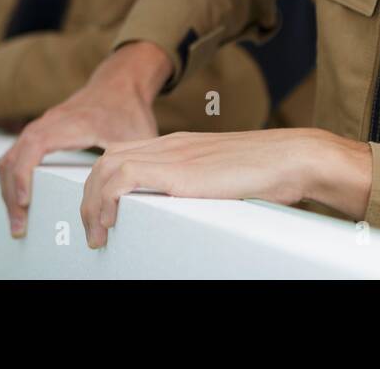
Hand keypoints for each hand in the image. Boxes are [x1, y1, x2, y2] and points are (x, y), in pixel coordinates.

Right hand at [0, 41, 171, 238]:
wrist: (121, 82)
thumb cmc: (128, 110)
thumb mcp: (136, 137)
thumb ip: (132, 165)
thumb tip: (133, 198)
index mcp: (71, 123)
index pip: (34, 146)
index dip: (25, 175)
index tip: (26, 202)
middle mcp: (49, 122)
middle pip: (14, 157)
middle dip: (11, 194)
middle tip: (18, 227)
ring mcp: (42, 126)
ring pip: (10, 157)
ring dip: (8, 189)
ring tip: (17, 220)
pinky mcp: (41, 131)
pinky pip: (16, 155)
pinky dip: (13, 178)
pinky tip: (21, 200)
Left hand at [79, 129, 372, 248]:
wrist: (291, 157)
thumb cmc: (269, 172)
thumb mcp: (222, 177)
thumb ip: (201, 184)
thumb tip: (192, 206)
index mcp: (179, 145)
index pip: (123, 154)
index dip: (103, 182)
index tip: (101, 213)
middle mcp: (170, 145)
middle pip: (107, 159)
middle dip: (89, 195)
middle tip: (93, 229)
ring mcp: (173, 154)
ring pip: (107, 167)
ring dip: (93, 202)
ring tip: (97, 234)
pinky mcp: (178, 171)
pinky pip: (124, 178)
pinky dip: (107, 200)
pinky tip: (111, 223)